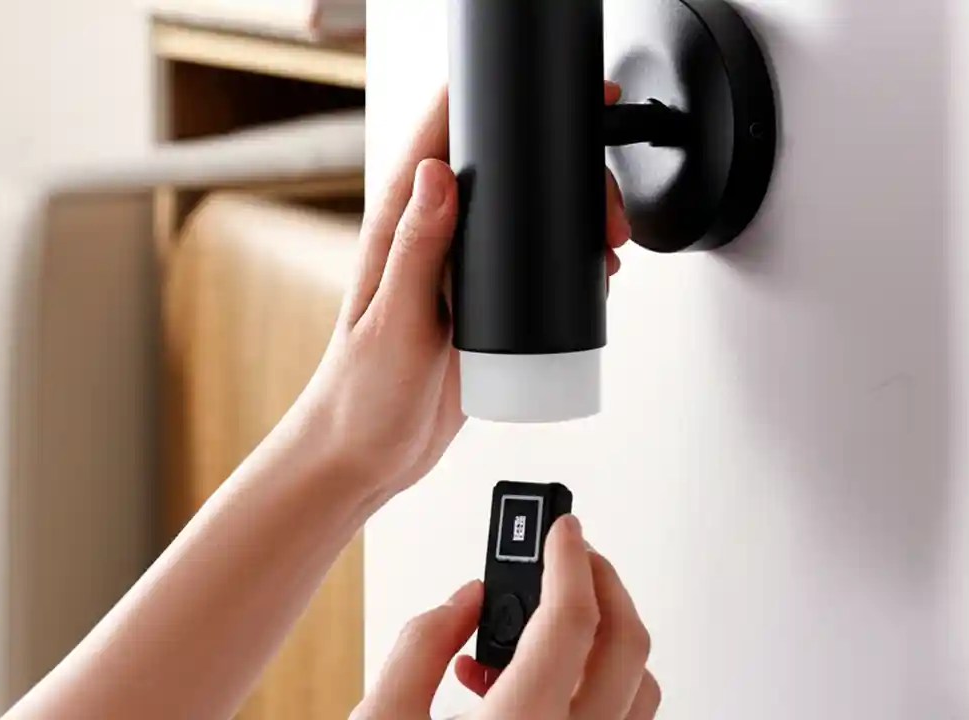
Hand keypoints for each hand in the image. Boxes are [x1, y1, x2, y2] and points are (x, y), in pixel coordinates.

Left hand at [293, 84, 632, 497]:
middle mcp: (432, 238)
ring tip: (609, 241)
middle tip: (601, 202)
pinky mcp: (484, 306)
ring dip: (573, 215)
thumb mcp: (393, 322)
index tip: (539, 89)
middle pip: (505, 172)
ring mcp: (461, 271)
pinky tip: (595, 275)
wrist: (368, 456)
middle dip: (562, 170)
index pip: (441, 137)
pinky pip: (535, 266)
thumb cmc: (359, 394)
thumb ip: (415, 249)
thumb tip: (436, 172)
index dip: (487, 100)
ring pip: (527, 217)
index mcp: (400, 226)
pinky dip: (571, 260)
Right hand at [352, 516, 659, 719]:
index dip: (569, 561)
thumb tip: (464, 601)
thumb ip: (418, 653)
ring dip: (610, 637)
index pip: (570, 625)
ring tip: (559, 615)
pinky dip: (602, 685)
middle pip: (627, 648)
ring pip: (640, 689)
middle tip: (573, 555)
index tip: (562, 528)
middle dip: (603, 584)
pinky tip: (545, 683)